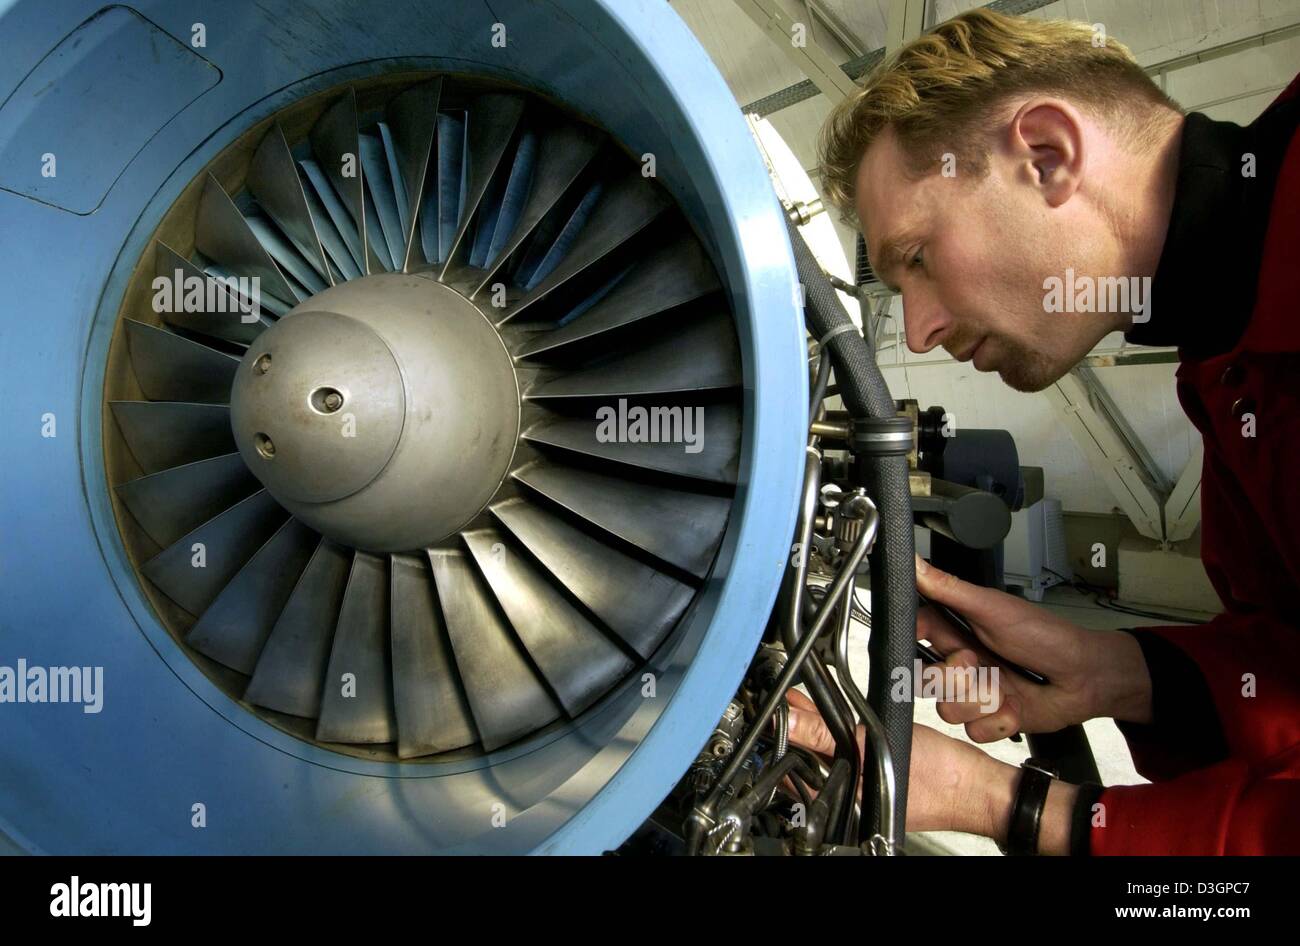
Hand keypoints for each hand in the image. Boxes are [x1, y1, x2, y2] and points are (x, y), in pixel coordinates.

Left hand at [787, 690, 1077, 850]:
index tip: (781, 709)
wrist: (977, 786)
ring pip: (829, 758)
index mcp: (844, 801)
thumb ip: (826, 733)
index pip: (795, 770)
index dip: (785, 737)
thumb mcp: (875, 744)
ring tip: (808, 705)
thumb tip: (790, 720)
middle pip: (809, 762)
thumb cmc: (941, 778)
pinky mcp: (880, 780)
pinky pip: (851, 757)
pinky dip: (841, 737)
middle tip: (792, 702)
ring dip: (818, 730)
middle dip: (799, 731)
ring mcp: (865, 790)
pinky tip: (838, 719)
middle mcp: (850, 800)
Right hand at [915, 556, 1151, 739]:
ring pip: (947, 709)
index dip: (913, 644)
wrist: (1085, 677)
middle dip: (952, 678)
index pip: (913, 636)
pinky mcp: (989, 719)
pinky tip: (1016, 707)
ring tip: (1004, 688)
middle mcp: (960, 663)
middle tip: (978, 664)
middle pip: (925, 681)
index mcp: (955, 632)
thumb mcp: (991, 607)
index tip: (931, 644)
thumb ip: (948, 589)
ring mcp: (974, 692)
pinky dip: (998, 721)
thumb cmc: (1044, 635)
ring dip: (980, 700)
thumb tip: (912, 560)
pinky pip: (973, 731)